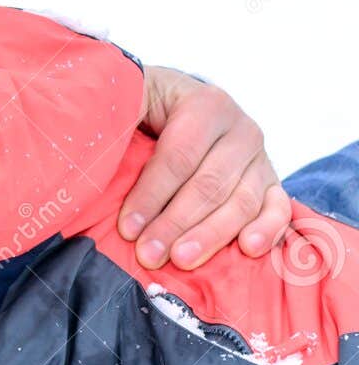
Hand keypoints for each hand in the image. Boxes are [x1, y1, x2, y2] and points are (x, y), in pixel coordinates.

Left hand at [119, 66, 290, 269]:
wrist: (180, 107)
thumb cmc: (143, 114)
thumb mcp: (129, 104)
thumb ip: (116, 122)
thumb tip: (86, 148)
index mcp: (204, 105)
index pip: (178, 157)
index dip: (151, 195)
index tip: (126, 229)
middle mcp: (239, 129)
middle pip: (209, 183)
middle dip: (176, 223)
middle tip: (150, 254)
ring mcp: (258, 157)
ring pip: (241, 200)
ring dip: (211, 234)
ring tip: (183, 260)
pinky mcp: (270, 182)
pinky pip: (278, 208)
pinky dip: (268, 229)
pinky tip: (248, 249)